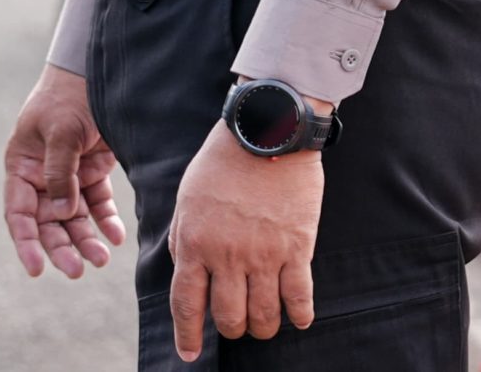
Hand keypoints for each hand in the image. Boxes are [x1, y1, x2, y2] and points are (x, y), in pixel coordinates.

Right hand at [2, 66, 125, 278]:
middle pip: (47, 223)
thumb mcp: (60, 131)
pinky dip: (105, 221)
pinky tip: (116, 236)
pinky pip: (97, 205)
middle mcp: (41, 176)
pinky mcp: (92, 172)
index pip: (19, 213)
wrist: (98, 74)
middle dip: (61, 247)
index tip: (37, 268)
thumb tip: (61, 213)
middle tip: (77, 270)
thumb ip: (59, 172)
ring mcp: (68, 175)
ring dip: (85, 240)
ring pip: (73, 219)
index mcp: (21, 165)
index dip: (26, 242)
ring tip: (101, 258)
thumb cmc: (68, 97)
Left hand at [167, 124, 322, 360]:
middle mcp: (227, 255)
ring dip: (262, 327)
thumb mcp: (186, 197)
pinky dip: (298, 316)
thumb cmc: (221, 162)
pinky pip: (299, 299)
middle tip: (235, 323)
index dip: (189, 336)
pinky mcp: (297, 248)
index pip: (187, 304)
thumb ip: (181, 238)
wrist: (266, 132)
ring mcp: (264, 254)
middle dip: (230, 329)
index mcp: (194, 242)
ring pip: (263, 316)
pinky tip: (297, 319)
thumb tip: (182, 272)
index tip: (190, 355)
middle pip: (228, 318)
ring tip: (263, 322)